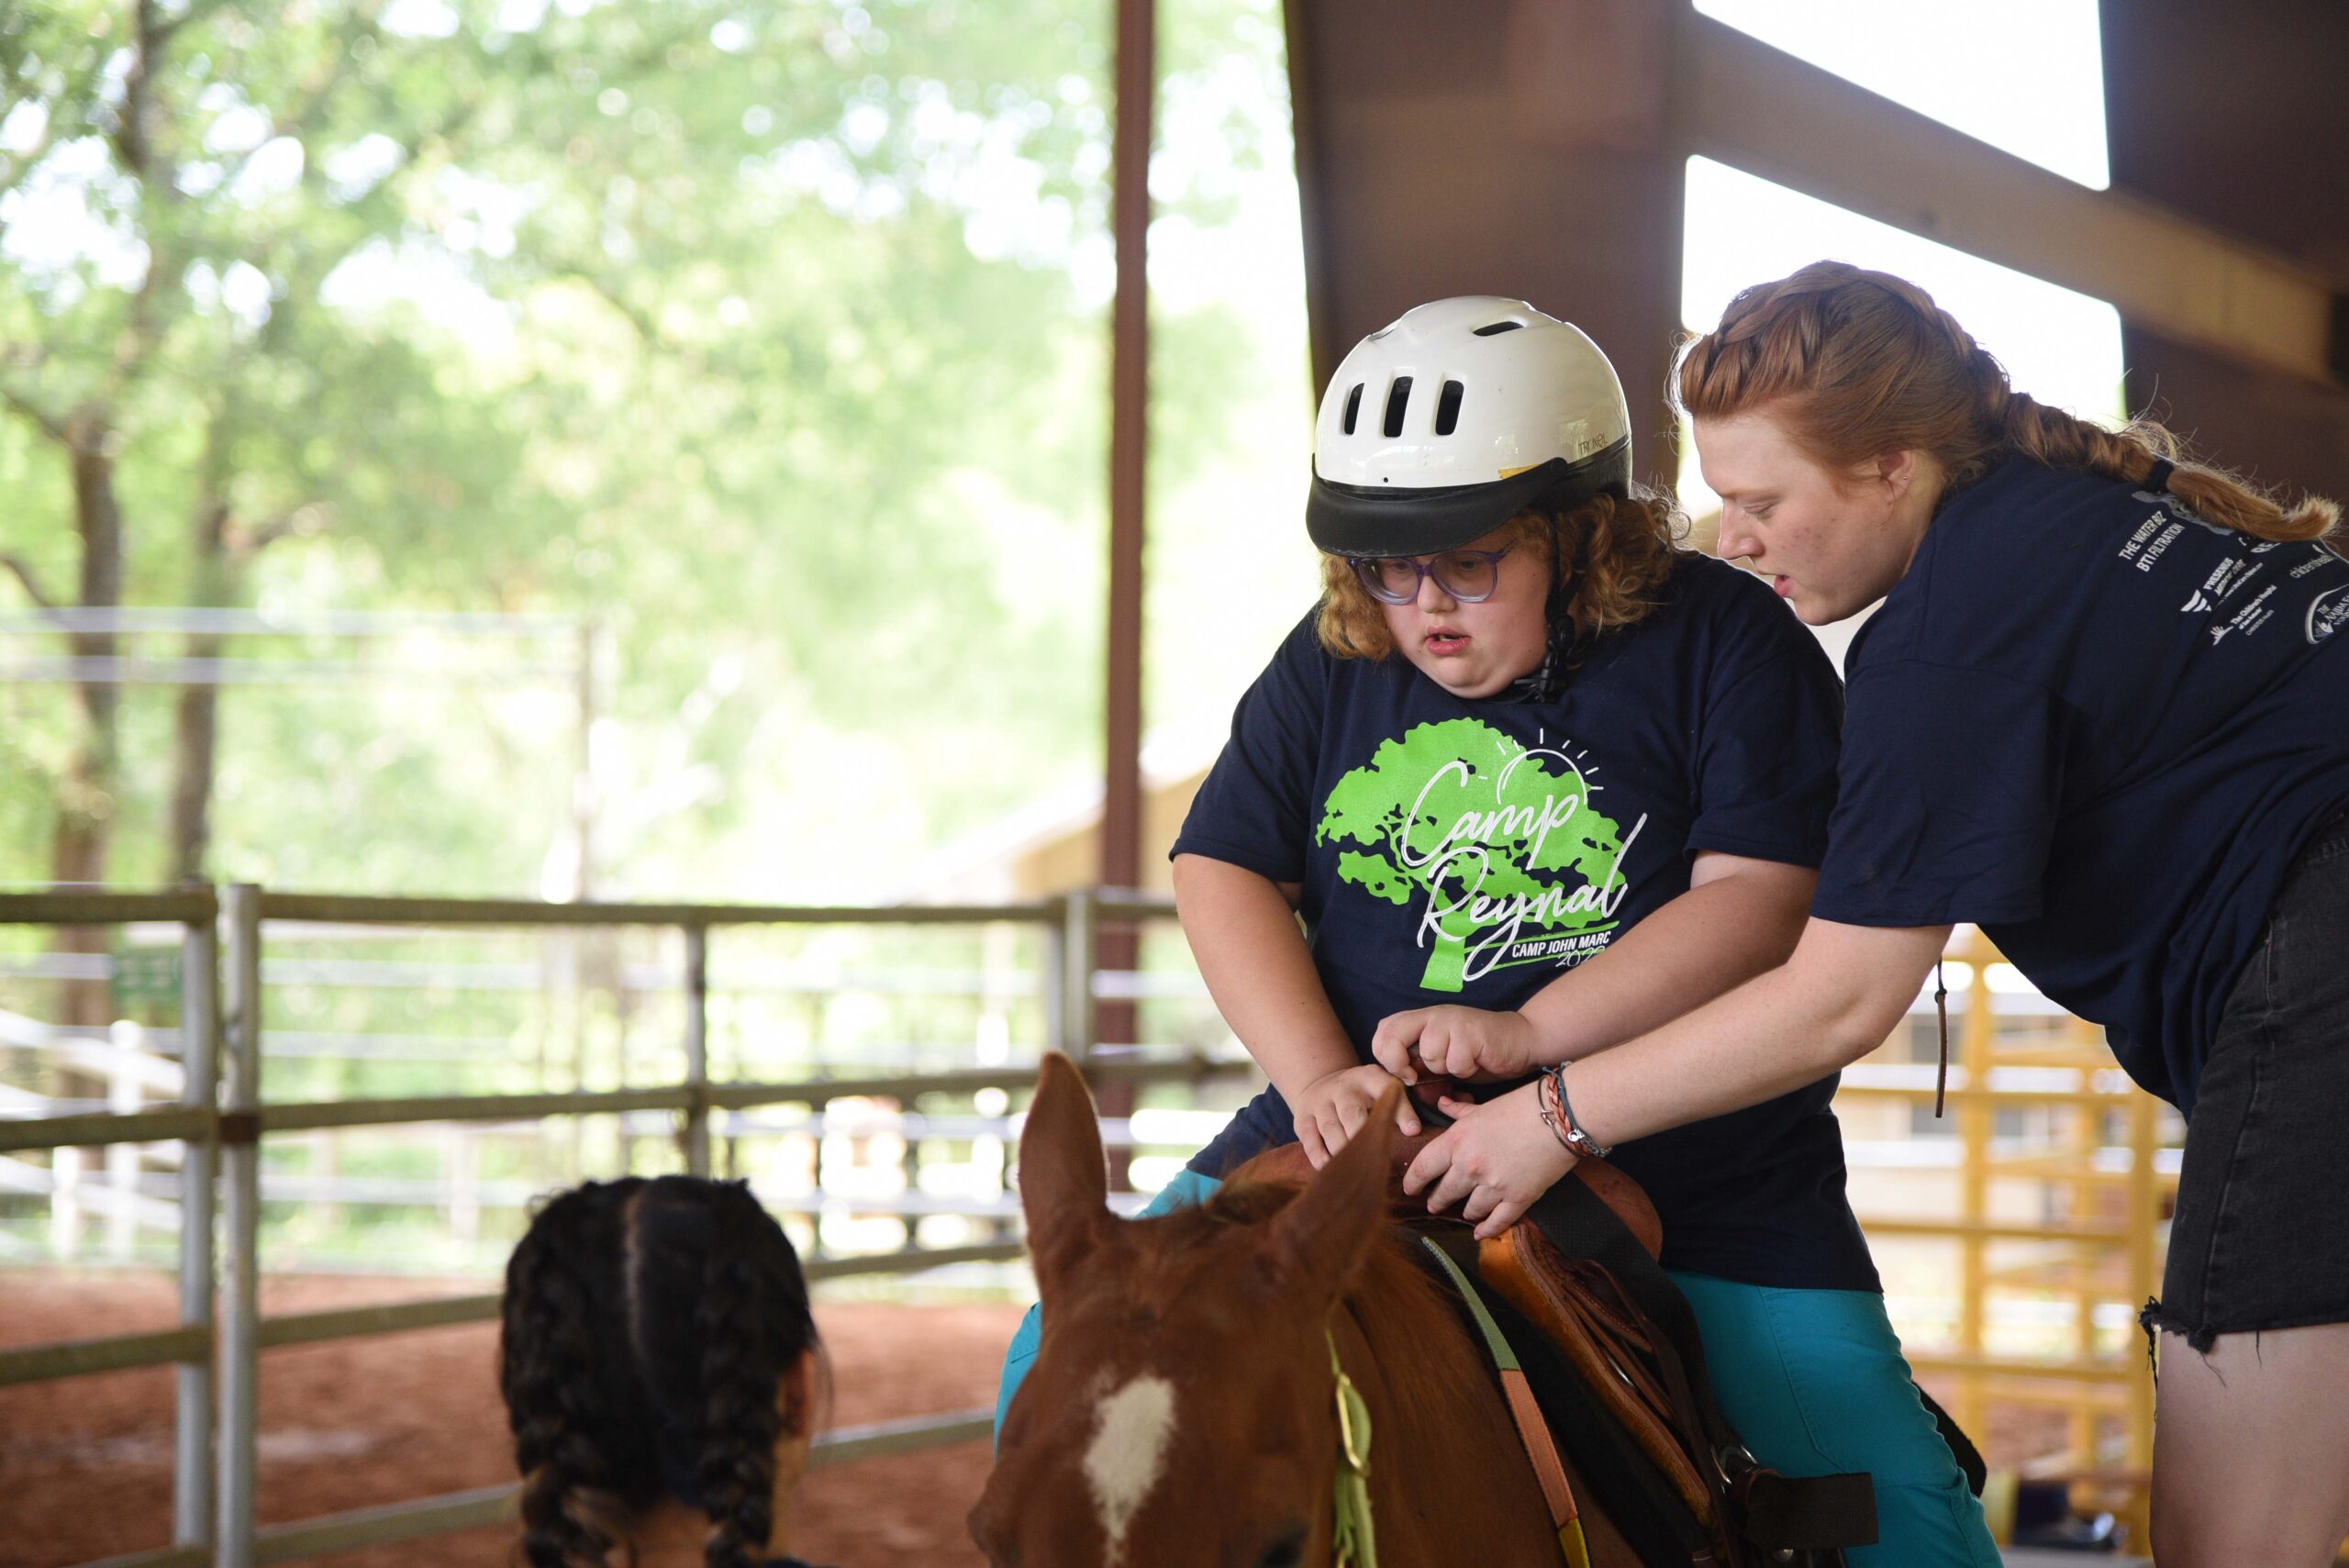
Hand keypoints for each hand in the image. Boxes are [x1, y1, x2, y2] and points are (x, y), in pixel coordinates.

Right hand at [1291, 1062, 1418, 1168]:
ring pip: (1330, 1128)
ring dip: (1342, 1150)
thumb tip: (1414, 1130)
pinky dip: (1320, 1156)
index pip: (1385, 1090)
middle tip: (1376, 1159)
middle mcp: (1342, 1088)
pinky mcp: (1303, 1118)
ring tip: (1355, 1169)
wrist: (1321, 1084)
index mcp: (1368, 1078)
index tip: (1413, 1131)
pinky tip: (1330, 1168)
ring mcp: (1320, 1103)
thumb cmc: (1363, 1095)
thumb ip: (1398, 1104)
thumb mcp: (1380, 1088)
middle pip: (1352, 1113)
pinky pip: (1310, 1139)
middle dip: (1363, 1137)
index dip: (1400, 1111)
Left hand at [1371, 1005, 1539, 1085]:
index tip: (1403, 1074)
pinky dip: (1466, 1071)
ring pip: (1429, 1054)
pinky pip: (1455, 1063)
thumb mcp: (1443, 1062)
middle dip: (1398, 1062)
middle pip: (1392, 1034)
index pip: (1383, 1031)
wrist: (1521, 1040)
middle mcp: (1432, 1015)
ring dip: (1444, 1068)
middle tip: (1414, 1077)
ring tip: (1462, 1062)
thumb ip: (1421, 1070)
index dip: (1385, 1056)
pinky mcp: (1470, 1031)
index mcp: (1421, 1020)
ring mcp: (1451, 1020)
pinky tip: (1477, 1061)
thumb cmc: (1479, 1054)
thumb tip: (1403, 1088)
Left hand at [1400, 1080, 1575, 1239]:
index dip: (1412, 1182)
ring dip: (1464, 1212)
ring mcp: (1493, 1186)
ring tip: (1462, 1212)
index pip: (1423, 1168)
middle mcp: (1470, 1166)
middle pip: (1444, 1192)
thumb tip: (1442, 1104)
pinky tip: (1480, 1232)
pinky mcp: (1517, 1199)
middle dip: (1437, 1200)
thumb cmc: (1521, 1105)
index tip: (1409, 1189)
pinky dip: (1486, 1229)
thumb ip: (1459, 1112)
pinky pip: (1496, 1221)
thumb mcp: (1484, 1107)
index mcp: (1457, 1140)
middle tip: (1433, 1205)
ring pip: (1469, 1209)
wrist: (1560, 1116)